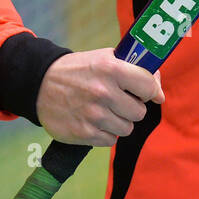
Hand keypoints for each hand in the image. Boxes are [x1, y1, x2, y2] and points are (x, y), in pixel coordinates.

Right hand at [36, 48, 164, 146]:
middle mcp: (103, 92)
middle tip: (120, 101)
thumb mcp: (105, 58)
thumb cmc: (79, 70)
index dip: (151, 90)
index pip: (148, 85)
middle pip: (139, 112)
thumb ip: (133, 69)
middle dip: (132, 107)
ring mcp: (93, 115)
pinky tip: (95, 121)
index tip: (148, 93)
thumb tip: (158, 89)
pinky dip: (106, 133)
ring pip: (126, 129)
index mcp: (111, 68)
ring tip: (105, 111)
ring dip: (120, 122)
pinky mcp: (83, 133)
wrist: (40, 83)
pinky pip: (111, 141)